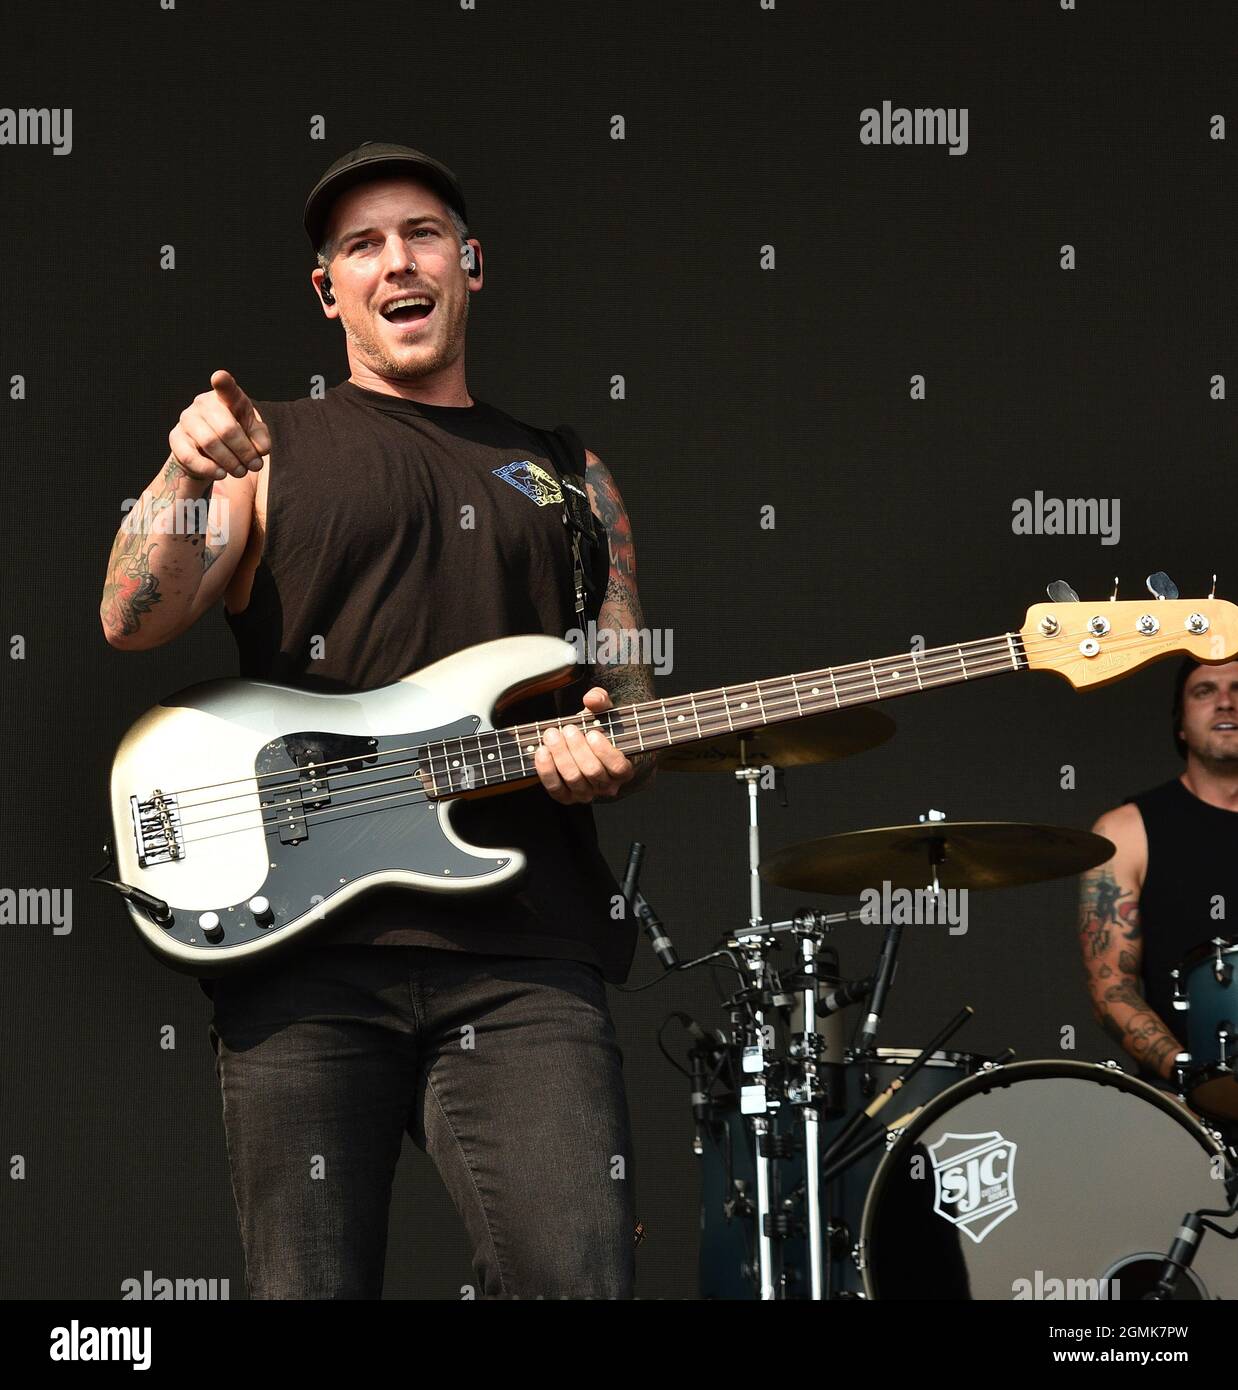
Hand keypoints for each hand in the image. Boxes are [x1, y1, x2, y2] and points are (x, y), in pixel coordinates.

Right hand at [168, 369, 270, 481]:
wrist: (208, 453)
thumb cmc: (235, 437)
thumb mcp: (253, 436)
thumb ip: (261, 439)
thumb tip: (260, 449)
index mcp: (225, 398)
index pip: (225, 388)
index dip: (223, 382)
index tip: (219, 377)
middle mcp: (203, 404)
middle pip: (226, 428)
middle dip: (244, 451)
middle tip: (254, 465)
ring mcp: (186, 419)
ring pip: (209, 442)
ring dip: (230, 462)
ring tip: (241, 471)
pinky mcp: (176, 438)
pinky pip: (190, 456)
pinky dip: (209, 469)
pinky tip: (221, 473)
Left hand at [534, 687, 633, 803]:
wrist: (585, 750)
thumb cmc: (598, 731)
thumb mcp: (603, 712)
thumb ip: (602, 701)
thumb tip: (592, 698)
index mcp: (623, 770)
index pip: (619, 767)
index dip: (605, 751)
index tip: (592, 733)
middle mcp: (606, 786)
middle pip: (593, 771)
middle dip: (577, 748)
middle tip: (568, 729)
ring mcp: (586, 793)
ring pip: (573, 778)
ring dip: (561, 754)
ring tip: (552, 734)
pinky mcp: (565, 796)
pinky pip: (555, 788)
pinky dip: (546, 770)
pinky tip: (542, 751)